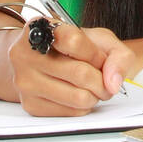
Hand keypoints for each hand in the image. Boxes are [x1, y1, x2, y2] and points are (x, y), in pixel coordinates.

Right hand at [7, 22, 133, 116]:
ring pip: (78, 97)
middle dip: (103, 80)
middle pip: (80, 73)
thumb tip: (114, 83)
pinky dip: (83, 106)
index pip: (74, 42)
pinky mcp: (30, 105)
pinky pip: (70, 112)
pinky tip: (78, 94)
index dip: (96, 54)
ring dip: (95, 95)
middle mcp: (26, 54)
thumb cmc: (70, 47)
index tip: (101, 59)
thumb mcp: (97, 38)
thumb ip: (117, 54)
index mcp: (42, 29)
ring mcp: (26, 81)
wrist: (39, 59)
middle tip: (106, 80)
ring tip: (93, 87)